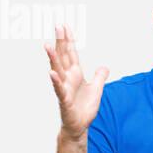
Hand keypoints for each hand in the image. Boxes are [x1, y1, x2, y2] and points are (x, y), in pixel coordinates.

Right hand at [45, 24, 107, 138]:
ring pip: (58, 70)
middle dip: (61, 42)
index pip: (71, 54)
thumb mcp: (97, 90)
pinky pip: (59, 89)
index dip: (69, 40)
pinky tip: (52, 73)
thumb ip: (99, 78)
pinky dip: (56, 81)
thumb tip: (105, 67)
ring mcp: (64, 87)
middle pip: (63, 57)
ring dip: (53, 58)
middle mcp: (68, 78)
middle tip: (58, 26)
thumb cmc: (85, 108)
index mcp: (75, 74)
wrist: (80, 126)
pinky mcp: (64, 100)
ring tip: (48, 45)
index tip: (65, 26)